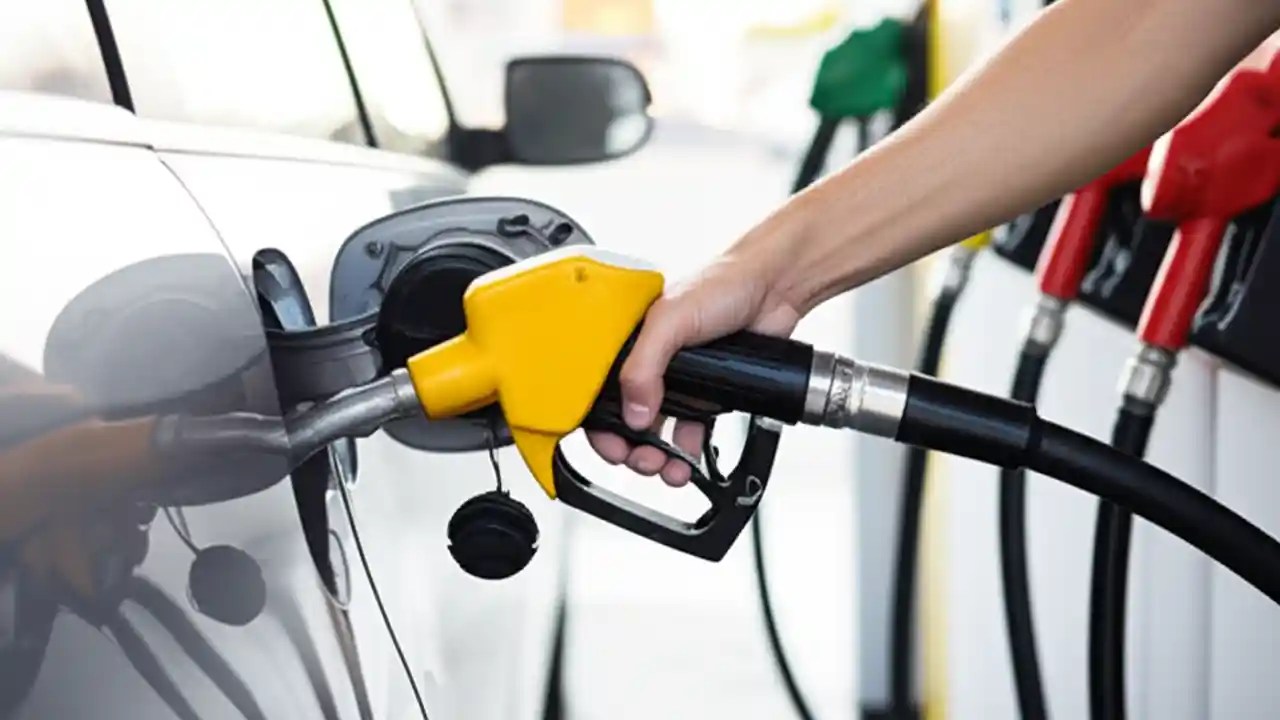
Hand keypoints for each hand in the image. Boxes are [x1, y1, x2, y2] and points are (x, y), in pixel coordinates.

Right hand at [586, 231, 804, 486]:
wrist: (775, 287)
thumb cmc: (722, 284)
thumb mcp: (669, 320)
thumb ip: (644, 367)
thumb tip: (632, 415)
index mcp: (631, 342)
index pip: (601, 392)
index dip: (601, 426)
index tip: (612, 448)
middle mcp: (652, 363)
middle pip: (627, 420)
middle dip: (631, 449)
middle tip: (644, 461)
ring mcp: (681, 379)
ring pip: (659, 431)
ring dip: (659, 457)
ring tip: (669, 469)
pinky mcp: (709, 391)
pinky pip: (693, 430)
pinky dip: (689, 451)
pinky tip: (691, 458)